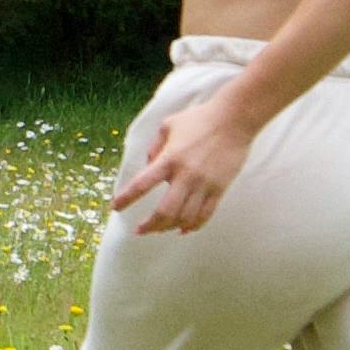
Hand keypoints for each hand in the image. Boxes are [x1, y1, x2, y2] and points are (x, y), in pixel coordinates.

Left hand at [110, 94, 242, 237]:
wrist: (234, 119)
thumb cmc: (199, 119)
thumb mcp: (168, 125)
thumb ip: (154, 147)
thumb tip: (148, 165)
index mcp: (169, 159)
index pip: (142, 184)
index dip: (126, 199)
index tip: (115, 208)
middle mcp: (185, 175)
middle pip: (165, 211)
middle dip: (149, 225)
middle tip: (140, 230)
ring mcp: (204, 184)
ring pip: (184, 218)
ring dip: (169, 227)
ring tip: (160, 229)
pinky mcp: (219, 189)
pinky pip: (205, 215)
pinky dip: (193, 226)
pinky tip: (184, 229)